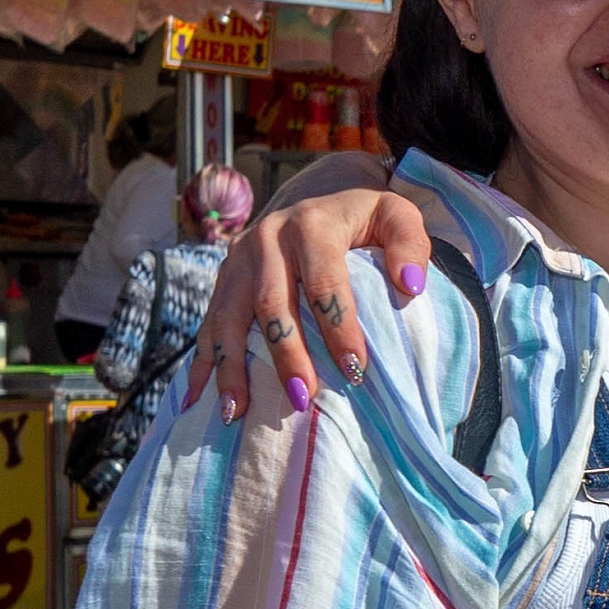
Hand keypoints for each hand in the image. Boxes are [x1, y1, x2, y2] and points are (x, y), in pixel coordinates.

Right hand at [184, 190, 435, 420]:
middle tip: (302, 398)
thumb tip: (409, 285)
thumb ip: (410, 245)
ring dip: (232, 367)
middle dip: (285, 355)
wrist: (322, 196)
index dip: (338, 327)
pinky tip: (198, 399)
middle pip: (271, 304)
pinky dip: (203, 363)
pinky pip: (209, 323)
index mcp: (311, 223)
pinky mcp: (223, 277)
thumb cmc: (365, 219)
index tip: (355, 371)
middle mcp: (267, 238)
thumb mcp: (397, 217)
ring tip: (239, 412)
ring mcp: (239, 258)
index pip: (324, 281)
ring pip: (229, 317)